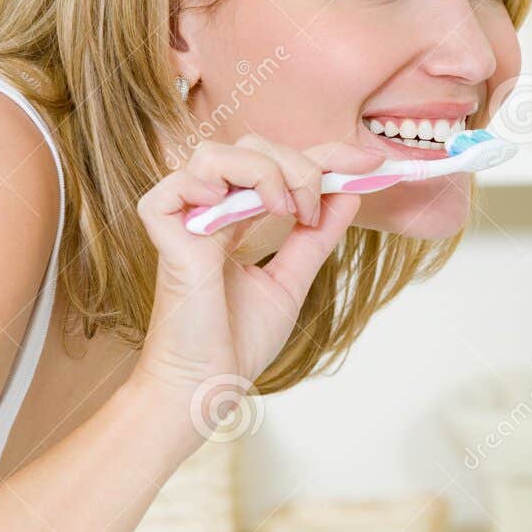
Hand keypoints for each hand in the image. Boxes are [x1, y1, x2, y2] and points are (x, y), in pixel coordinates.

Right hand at [132, 136, 383, 401]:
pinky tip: (228, 208)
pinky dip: (206, 183)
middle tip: (313, 211)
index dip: (324, 156)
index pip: (279, 165)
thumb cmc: (238, 342)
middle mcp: (207, 211)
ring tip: (282, 211)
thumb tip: (349, 195)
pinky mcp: (161, 232)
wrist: (207, 384)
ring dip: (263, 172)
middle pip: (252, 147)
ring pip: (216, 153)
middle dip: (298, 166)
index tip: (370, 164)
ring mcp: (183, 219)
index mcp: (234, 218)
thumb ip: (316, 237)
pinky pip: (175, 183)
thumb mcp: (292, 281)